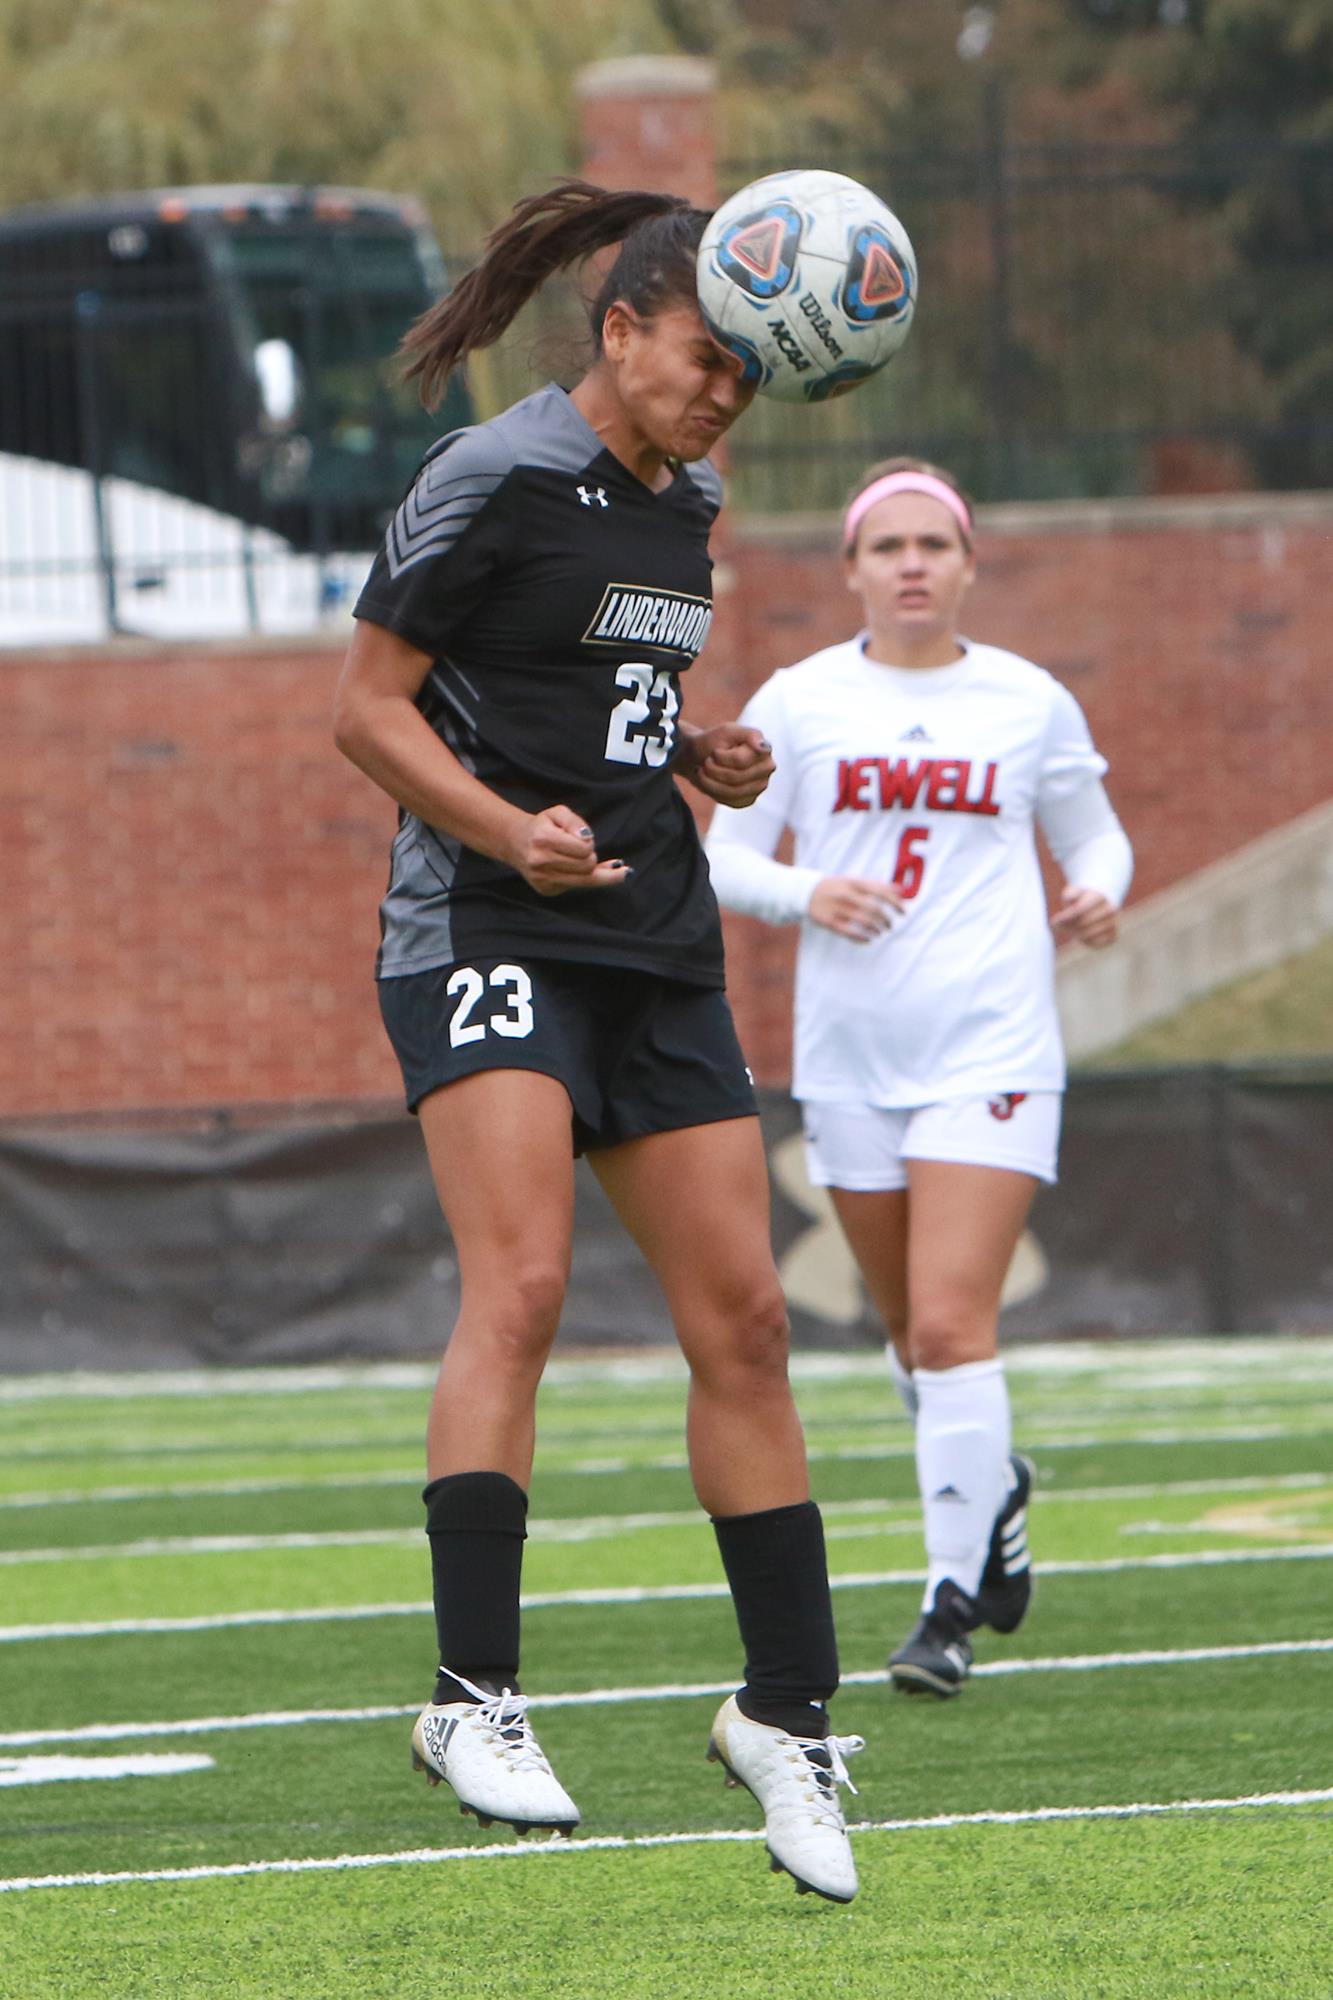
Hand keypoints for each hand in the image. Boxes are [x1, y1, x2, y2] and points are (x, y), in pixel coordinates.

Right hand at [507, 805, 631, 896]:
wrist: (515, 842)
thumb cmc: (543, 826)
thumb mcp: (558, 813)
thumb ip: (574, 822)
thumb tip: (587, 838)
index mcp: (543, 838)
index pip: (584, 849)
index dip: (589, 843)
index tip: (581, 838)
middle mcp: (539, 860)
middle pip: (587, 866)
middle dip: (590, 857)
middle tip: (579, 849)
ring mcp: (541, 878)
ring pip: (584, 881)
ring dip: (587, 869)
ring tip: (578, 858)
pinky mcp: (545, 889)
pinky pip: (574, 887)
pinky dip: (578, 878)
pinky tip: (570, 868)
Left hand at [678, 724, 774, 807]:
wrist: (703, 757)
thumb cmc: (716, 742)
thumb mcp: (727, 731)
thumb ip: (748, 734)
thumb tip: (763, 746)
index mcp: (764, 749)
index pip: (739, 761)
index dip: (720, 757)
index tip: (714, 751)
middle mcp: (767, 768)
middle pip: (735, 777)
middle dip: (713, 769)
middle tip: (707, 761)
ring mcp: (759, 786)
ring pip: (731, 791)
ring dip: (710, 781)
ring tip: (704, 770)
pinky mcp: (748, 799)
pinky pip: (728, 800)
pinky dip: (713, 790)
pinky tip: (710, 781)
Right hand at [807, 875, 904, 941]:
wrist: (806, 892)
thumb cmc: (837, 887)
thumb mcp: (854, 881)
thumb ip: (877, 885)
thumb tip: (901, 890)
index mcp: (855, 883)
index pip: (881, 892)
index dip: (895, 903)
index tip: (903, 912)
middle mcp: (847, 894)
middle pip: (874, 909)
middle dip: (886, 919)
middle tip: (890, 925)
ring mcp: (837, 908)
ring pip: (864, 922)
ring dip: (876, 929)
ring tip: (880, 932)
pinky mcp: (829, 921)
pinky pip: (850, 933)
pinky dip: (862, 938)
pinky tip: (868, 939)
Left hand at [1051, 885, 1118, 948]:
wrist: (1097, 906)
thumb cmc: (1079, 900)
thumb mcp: (1072, 893)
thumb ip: (1070, 896)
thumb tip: (1072, 906)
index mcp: (1099, 897)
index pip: (1080, 909)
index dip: (1065, 917)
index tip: (1053, 921)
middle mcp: (1109, 909)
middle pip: (1083, 923)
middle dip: (1068, 926)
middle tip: (1058, 926)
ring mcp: (1113, 923)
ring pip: (1089, 935)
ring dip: (1075, 934)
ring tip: (1069, 929)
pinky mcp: (1113, 936)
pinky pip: (1096, 944)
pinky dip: (1085, 942)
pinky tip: (1080, 935)